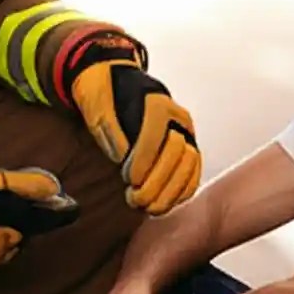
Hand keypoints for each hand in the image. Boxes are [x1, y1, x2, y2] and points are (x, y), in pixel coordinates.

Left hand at [56, 30, 200, 215]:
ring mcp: (185, 133)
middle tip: (136, 199)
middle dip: (157, 181)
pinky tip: (165, 204)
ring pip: (189, 165)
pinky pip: (193, 171)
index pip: (155, 135)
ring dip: (171, 191)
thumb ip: (112, 131)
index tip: (129, 179)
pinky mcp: (188, 148)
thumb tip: (124, 158)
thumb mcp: (99, 109)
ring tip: (149, 207)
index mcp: (156, 104)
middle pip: (177, 153)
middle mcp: (177, 118)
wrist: (115, 86)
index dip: (143, 160)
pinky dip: (182, 190)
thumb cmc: (105, 99)